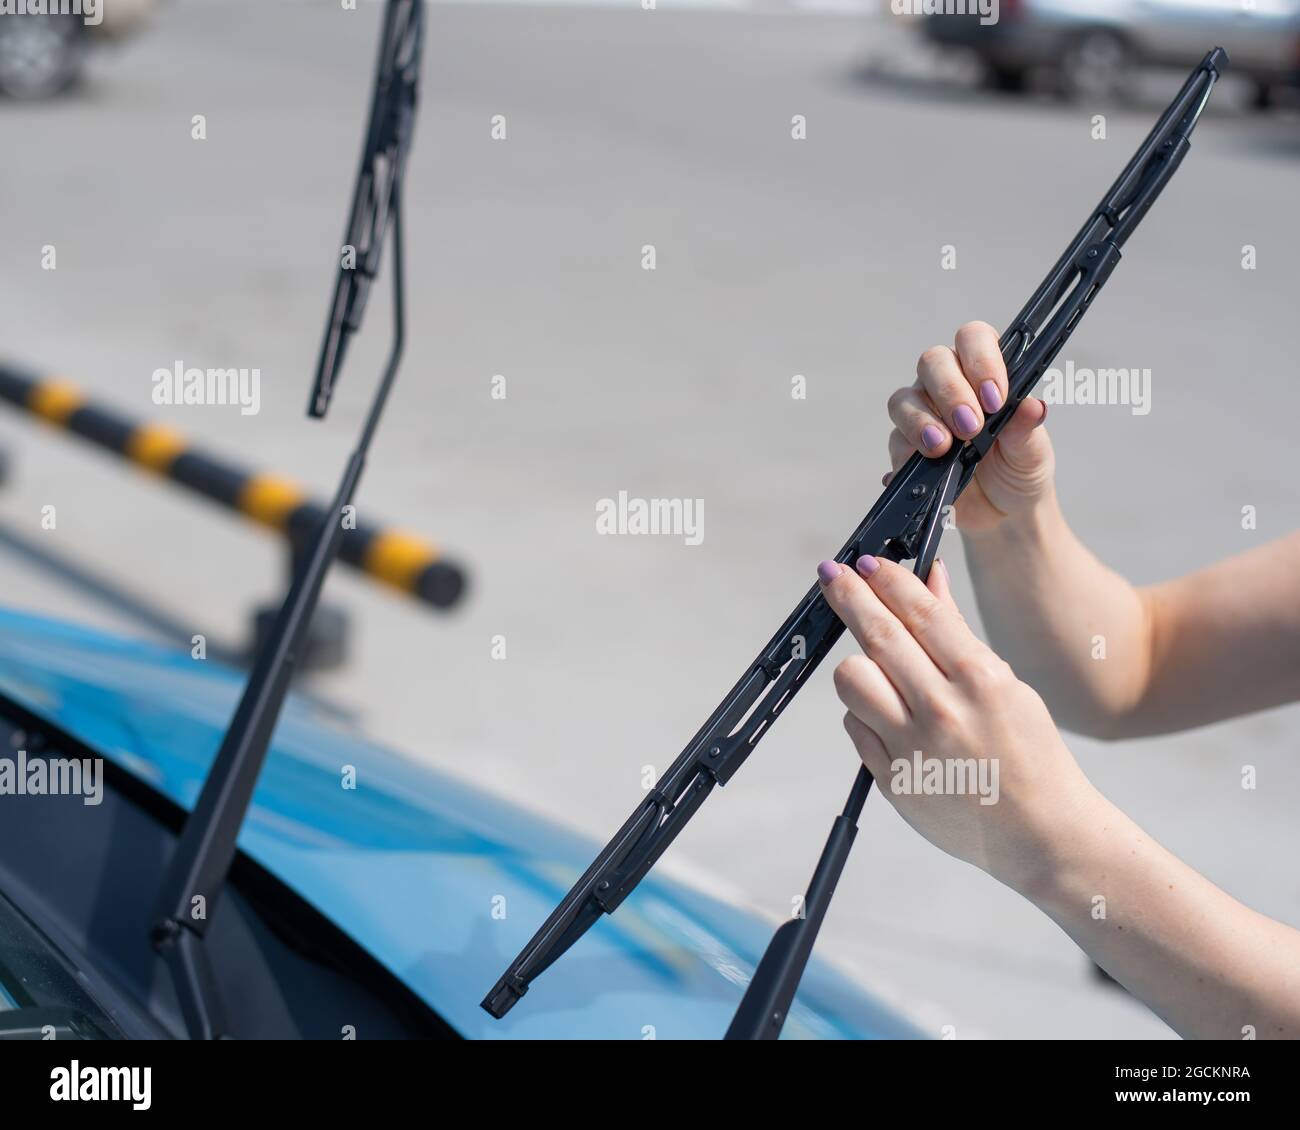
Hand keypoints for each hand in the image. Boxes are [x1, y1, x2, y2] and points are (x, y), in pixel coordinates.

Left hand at [816, 554, 1101, 891]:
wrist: (1044, 834)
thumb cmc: (1030, 754)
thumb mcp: (1007, 685)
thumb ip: (958, 633)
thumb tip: (928, 578)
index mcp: (981, 680)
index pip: (920, 612)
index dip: (887, 581)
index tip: (866, 563)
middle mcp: (943, 710)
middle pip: (878, 636)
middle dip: (848, 596)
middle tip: (831, 575)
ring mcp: (913, 748)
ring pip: (852, 681)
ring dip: (857, 665)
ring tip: (874, 667)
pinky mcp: (891, 780)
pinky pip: (856, 727)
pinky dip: (867, 715)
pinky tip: (893, 719)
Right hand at [885, 321, 1054, 533]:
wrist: (1002, 516)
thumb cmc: (1019, 470)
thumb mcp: (1032, 452)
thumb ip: (1027, 428)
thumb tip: (1033, 407)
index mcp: (983, 373)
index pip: (973, 339)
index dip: (980, 360)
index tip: (995, 398)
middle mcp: (947, 386)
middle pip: (932, 362)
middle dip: (950, 392)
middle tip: (971, 427)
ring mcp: (922, 415)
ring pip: (904, 399)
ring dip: (921, 421)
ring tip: (943, 447)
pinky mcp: (905, 448)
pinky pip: (896, 442)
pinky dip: (909, 454)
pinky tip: (928, 468)